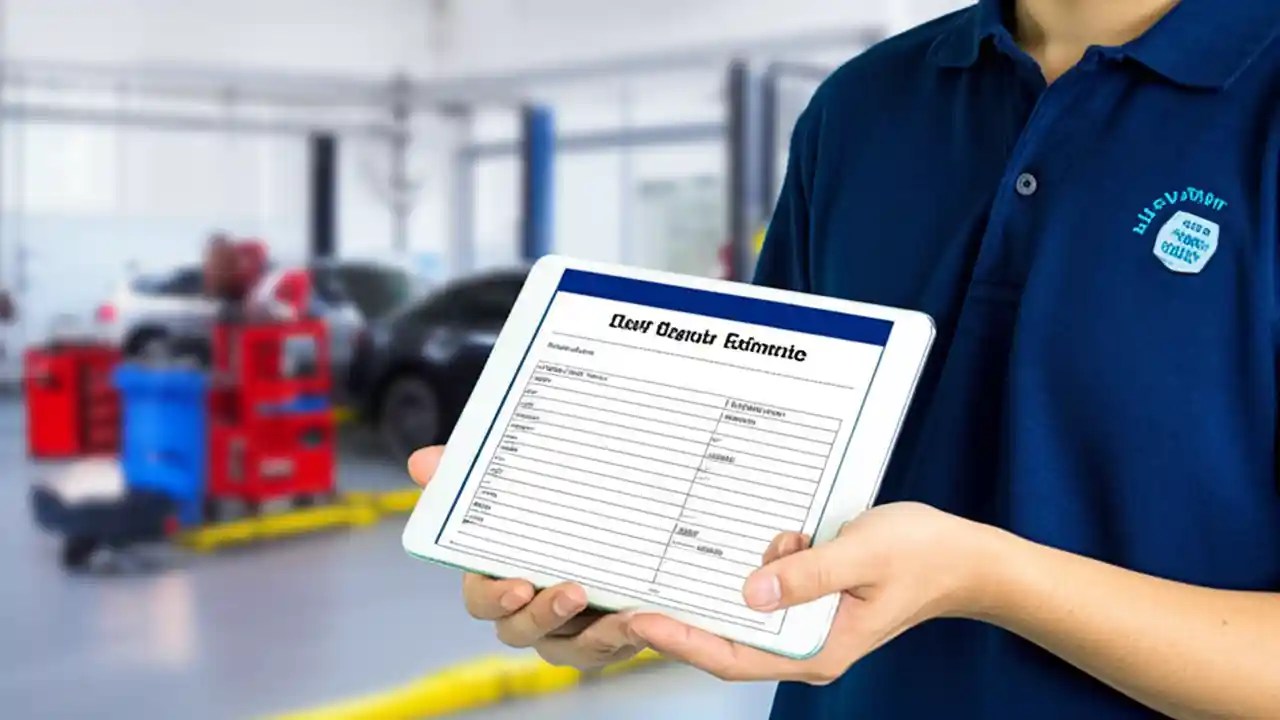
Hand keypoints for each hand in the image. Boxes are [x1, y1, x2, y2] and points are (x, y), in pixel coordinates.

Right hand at [408, 446, 647, 668]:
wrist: (595, 517)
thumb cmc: (539, 512)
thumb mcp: (507, 485)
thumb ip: (462, 474)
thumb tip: (423, 462)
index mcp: (496, 581)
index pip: (481, 601)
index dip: (495, 599)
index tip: (517, 586)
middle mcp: (527, 613)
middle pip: (522, 631)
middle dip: (545, 616)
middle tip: (572, 594)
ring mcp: (567, 630)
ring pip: (572, 649)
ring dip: (594, 637)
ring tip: (621, 616)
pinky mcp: (606, 636)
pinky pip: (614, 648)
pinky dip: (629, 637)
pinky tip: (646, 617)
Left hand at [628, 503, 994, 684]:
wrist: (965, 557)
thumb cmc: (924, 556)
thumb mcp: (862, 555)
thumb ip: (808, 575)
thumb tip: (752, 591)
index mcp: (818, 649)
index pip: (732, 656)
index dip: (681, 641)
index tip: (640, 620)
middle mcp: (808, 645)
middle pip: (728, 641)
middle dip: (685, 617)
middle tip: (635, 591)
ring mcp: (810, 624)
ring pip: (747, 613)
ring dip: (726, 583)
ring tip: (697, 555)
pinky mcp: (813, 601)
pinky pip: (769, 590)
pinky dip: (757, 565)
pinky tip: (764, 540)